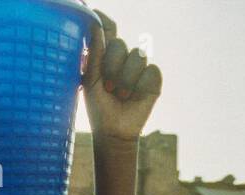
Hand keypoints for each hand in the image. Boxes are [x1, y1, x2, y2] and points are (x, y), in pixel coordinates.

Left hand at [82, 10, 161, 142]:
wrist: (113, 130)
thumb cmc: (99, 107)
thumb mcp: (91, 80)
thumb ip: (95, 53)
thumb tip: (95, 25)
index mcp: (106, 56)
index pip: (108, 30)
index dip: (104, 21)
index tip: (95, 13)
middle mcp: (124, 58)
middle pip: (120, 44)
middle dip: (112, 66)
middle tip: (108, 87)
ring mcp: (139, 68)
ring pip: (137, 56)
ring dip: (126, 79)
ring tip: (120, 94)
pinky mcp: (153, 79)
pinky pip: (150, 70)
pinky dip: (140, 84)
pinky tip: (134, 96)